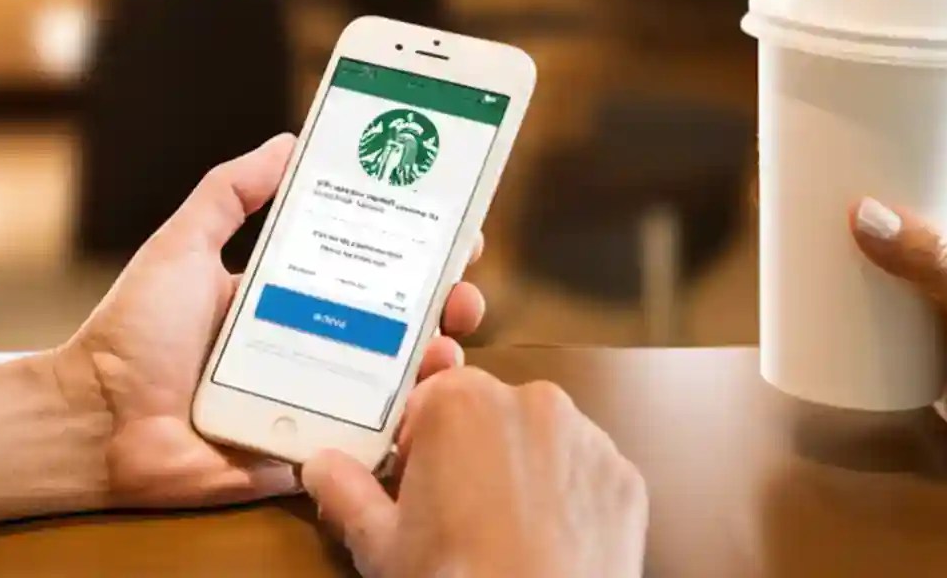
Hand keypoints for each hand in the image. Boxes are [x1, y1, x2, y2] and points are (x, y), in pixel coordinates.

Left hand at [56, 134, 486, 508]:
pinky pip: (371, 441)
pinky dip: (408, 426)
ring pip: (398, 382)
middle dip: (446, 305)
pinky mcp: (311, 449)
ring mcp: (318, 400)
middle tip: (462, 292)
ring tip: (445, 346)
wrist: (95, 422)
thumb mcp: (182, 245)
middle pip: (401, 323)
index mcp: (293, 295)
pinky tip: (425, 404)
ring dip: (436, 361)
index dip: (420, 252)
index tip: (458, 234)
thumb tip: (287, 141)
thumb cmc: (132, 334)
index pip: (373, 268)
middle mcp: (315, 344)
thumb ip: (230, 192)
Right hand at [301, 367, 648, 577]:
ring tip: (507, 532)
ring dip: (524, 470)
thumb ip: (345, 492)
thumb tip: (321, 467)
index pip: (429, 401)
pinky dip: (570, 499)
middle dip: (473, 452)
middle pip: (489, 414)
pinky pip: (587, 474)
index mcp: (461, 403)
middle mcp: (531, 402)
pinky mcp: (625, 476)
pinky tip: (549, 540)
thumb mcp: (381, 543)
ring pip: (543, 441)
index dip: (418, 445)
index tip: (417, 482)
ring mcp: (587, 437)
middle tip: (460, 513)